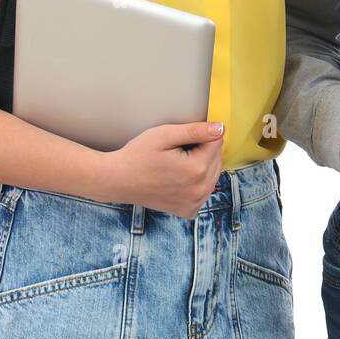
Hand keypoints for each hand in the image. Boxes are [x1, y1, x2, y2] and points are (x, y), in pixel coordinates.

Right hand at [101, 121, 224, 216]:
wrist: (118, 180)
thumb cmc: (138, 155)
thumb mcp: (165, 135)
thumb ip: (195, 131)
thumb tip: (220, 128)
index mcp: (196, 169)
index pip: (216, 142)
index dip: (200, 135)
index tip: (182, 138)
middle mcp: (200, 190)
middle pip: (217, 159)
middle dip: (203, 150)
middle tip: (177, 150)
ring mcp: (195, 203)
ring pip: (213, 175)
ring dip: (202, 165)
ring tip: (176, 163)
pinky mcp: (189, 210)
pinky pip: (204, 190)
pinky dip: (197, 182)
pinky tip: (179, 177)